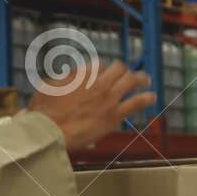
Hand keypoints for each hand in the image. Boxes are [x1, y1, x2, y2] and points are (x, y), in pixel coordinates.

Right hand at [27, 60, 156, 149]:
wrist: (50, 131)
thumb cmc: (44, 111)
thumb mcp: (48, 85)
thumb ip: (65, 77)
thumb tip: (74, 73)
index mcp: (83, 73)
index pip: (100, 64)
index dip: (102, 69)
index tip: (103, 74)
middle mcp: (99, 82)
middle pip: (119, 68)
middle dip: (123, 70)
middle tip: (127, 73)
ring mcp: (109, 98)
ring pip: (131, 81)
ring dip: (141, 78)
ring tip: (146, 80)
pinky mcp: (114, 115)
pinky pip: (136, 102)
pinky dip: (146, 98)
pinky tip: (151, 97)